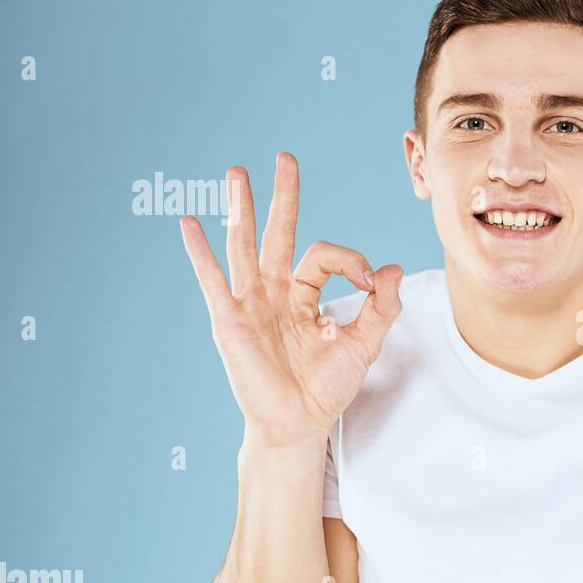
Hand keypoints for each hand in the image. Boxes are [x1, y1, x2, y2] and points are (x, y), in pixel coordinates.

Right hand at [179, 152, 403, 445]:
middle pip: (278, 234)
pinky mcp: (229, 320)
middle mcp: (275, 293)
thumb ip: (382, 307)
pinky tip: (189, 224)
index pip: (325, 256)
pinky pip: (213, 280)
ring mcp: (250, 303)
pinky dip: (201, 253)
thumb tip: (393, 268)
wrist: (299, 423)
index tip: (368, 282)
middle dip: (283, 197)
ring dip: (241, 209)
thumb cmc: (327, 387)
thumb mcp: (364, 344)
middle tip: (286, 158)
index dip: (351, 262)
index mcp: (305, 295)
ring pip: (245, 246)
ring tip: (236, 173)